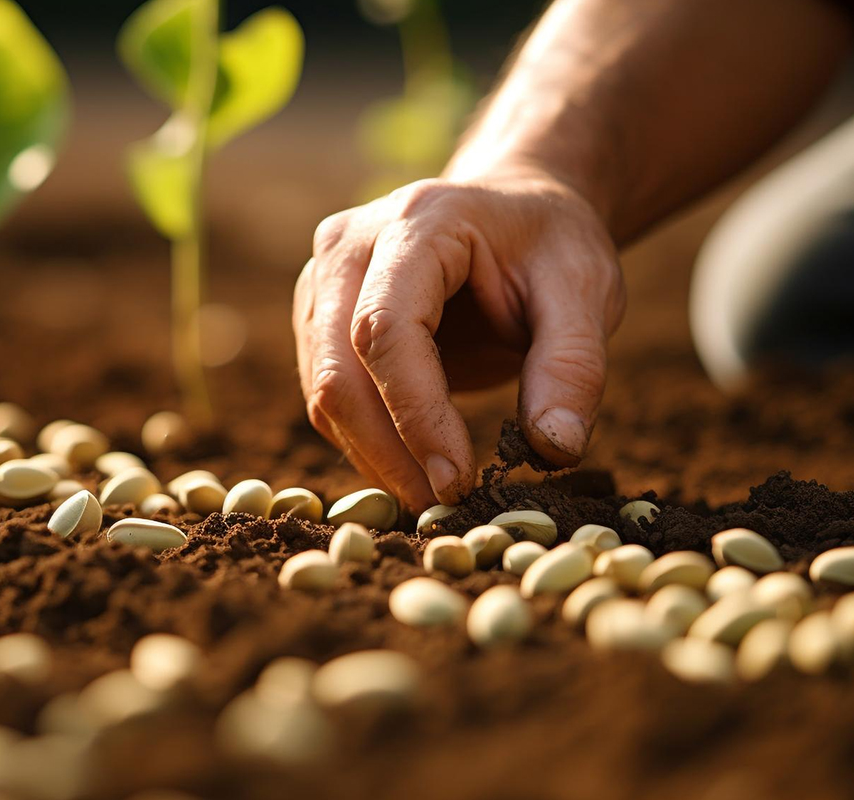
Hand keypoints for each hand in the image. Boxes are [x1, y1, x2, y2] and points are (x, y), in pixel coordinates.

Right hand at [293, 169, 624, 511]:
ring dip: (373, 456)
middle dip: (386, 451)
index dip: (415, 413)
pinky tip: (413, 465)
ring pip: (323, 392)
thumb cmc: (548, 247)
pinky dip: (366, 443)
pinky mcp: (316, 319)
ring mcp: (321, 282)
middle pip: (337, 368)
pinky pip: (326, 397)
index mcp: (417, 222)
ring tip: (435, 494)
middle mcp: (347, 245)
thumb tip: (553, 450)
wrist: (511, 214)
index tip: (458, 481)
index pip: (386, 329)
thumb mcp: (587, 290)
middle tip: (443, 508)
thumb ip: (574, 365)